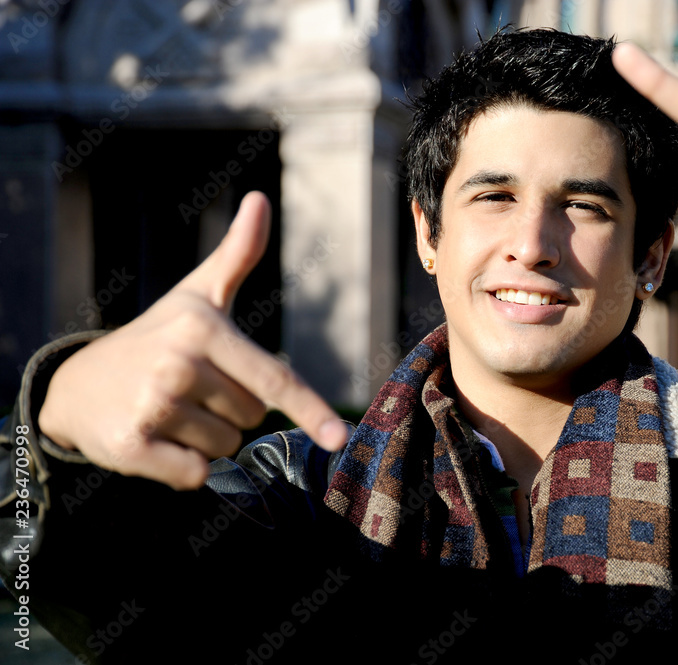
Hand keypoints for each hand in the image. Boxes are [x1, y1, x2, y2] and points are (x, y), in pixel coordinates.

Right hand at [38, 192, 347, 489]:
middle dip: (232, 410)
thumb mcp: (197, 295)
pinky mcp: (131, 447)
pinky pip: (195, 474)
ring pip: (225, 446)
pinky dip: (184, 467)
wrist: (78, 384)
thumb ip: (237, 254)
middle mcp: (178, 365)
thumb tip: (259, 198)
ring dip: (207, 438)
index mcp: (203, 329)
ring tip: (170, 411)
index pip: (274, 378)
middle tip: (191, 389)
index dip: (311, 409)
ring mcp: (153, 406)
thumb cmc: (157, 336)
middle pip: (253, 416)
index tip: (339, 437)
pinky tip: (156, 439)